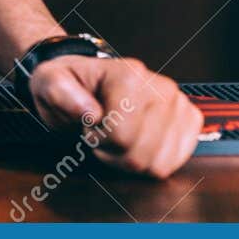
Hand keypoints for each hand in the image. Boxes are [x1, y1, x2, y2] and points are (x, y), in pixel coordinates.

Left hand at [26, 55, 202, 178]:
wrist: (89, 81)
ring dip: (131, 160)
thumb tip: (90, 112)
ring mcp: (179, 104)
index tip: (89, 125)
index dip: (97, 139)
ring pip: (159, 164)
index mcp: (129, 75)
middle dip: (113, 153)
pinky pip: (175, 162)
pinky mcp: (189, 120)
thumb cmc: (69, 83)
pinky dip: (151, 162)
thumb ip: (60, 93)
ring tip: (118, 139)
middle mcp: (162, 87)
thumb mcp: (49, 82)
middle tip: (101, 134)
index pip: (121, 135)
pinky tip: (136, 144)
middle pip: (140, 154)